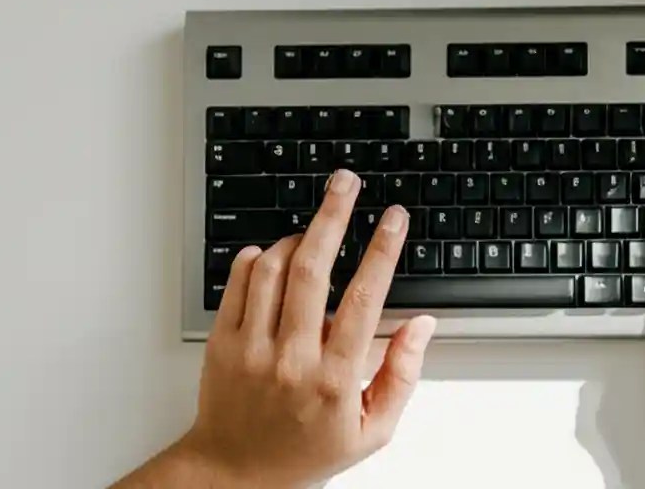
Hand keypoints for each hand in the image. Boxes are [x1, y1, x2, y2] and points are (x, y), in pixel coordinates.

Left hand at [115, 169, 434, 488]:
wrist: (233, 472)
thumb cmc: (305, 451)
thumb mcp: (372, 430)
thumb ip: (403, 375)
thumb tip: (421, 326)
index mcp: (334, 378)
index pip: (365, 298)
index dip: (383, 250)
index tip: (394, 219)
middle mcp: (291, 358)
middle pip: (314, 267)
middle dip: (334, 215)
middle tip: (346, 183)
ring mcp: (252, 348)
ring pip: (274, 268)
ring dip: (297, 237)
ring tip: (314, 228)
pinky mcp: (223, 343)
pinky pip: (238, 282)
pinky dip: (257, 258)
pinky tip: (273, 255)